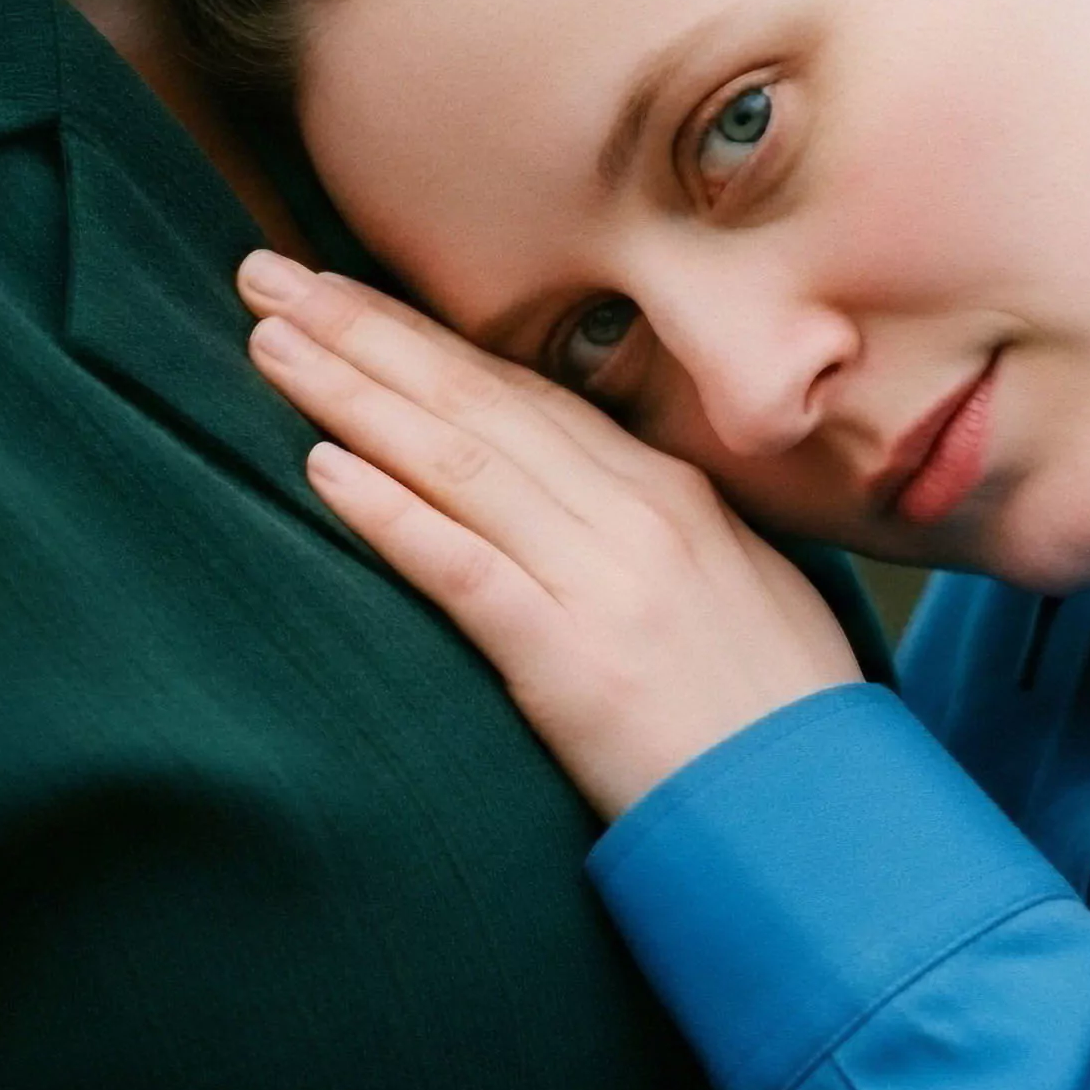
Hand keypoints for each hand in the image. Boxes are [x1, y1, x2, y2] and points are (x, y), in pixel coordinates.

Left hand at [237, 250, 857, 818]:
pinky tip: (324, 468)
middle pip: (475, 401)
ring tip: (272, 344)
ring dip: (355, 395)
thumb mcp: (734, 583)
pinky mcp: (573, 661)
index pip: (521, 390)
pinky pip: (465, 570)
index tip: (338, 291)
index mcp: (667, 490)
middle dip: (365, 332)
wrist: (819, 814)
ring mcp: (602, 581)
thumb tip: (582, 490)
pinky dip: (392, 514)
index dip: (422, 334)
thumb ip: (657, 529)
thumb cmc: (780, 712)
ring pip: (458, 462)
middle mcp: (632, 513)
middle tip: (270, 276)